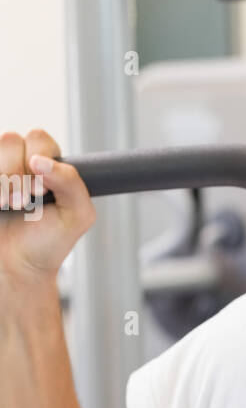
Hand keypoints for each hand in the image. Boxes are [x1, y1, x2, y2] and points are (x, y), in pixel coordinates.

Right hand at [0, 129, 95, 284]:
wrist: (16, 268)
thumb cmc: (47, 243)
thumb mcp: (77, 216)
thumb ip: (72, 183)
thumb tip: (41, 161)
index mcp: (47, 165)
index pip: (38, 139)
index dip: (38, 158)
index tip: (41, 190)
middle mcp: (19, 163)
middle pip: (10, 140)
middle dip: (17, 173)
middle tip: (23, 203)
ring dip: (2, 181)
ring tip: (7, 206)